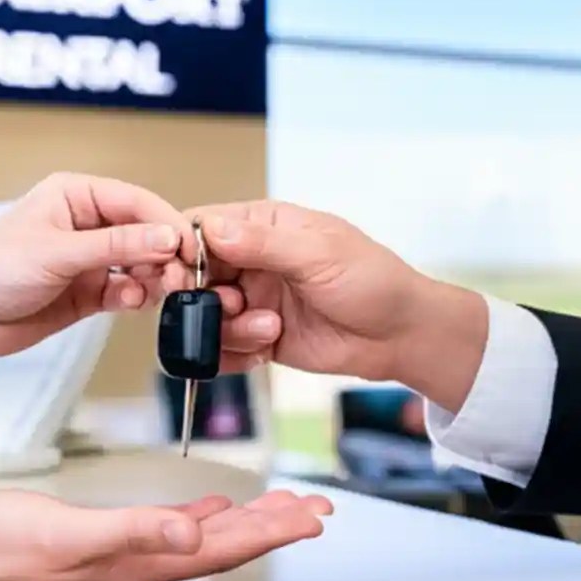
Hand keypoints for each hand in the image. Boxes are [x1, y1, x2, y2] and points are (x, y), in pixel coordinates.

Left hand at [0, 173, 194, 375]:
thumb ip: (116, 245)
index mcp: (76, 195)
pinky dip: (137, 297)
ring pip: (142, 263)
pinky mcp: (90, 291)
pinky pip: (128, 289)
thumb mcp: (57, 253)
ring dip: (155, 277)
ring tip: (159, 291)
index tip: (189, 246)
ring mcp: (91, 258)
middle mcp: (87, 223)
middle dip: (166, 253)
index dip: (167, 222)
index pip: (136, 201)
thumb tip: (166, 236)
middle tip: (179, 276)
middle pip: (146, 232)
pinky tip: (132, 303)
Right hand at [0, 488, 333, 580]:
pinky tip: (213, 509)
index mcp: (142, 564)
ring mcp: (128, 552)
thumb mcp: (72, 531)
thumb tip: (196, 536)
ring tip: (286, 508)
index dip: (272, 533)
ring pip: (207, 536)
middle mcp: (143, 562)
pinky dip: (202, 517)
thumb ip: (136, 530)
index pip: (225, 549)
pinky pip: (172, 527)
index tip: (313, 519)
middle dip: (276, 526)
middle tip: (318, 508)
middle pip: (227, 545)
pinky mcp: (111, 536)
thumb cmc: (6, 542)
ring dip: (248, 521)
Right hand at [162, 201, 488, 410]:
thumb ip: (263, 243)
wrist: (401, 336)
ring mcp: (255, 299)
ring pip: (207, 316)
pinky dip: (234, 355)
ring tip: (269, 329)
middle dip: (200, 296)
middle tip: (227, 306)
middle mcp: (253, 260)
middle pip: (194, 274)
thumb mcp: (319, 255)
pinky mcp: (260, 336)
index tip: (179, 272)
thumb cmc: (373, 282)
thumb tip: (212, 228)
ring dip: (229, 328)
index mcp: (265, 225)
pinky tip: (264, 352)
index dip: (182, 248)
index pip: (204, 227)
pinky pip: (224, 348)